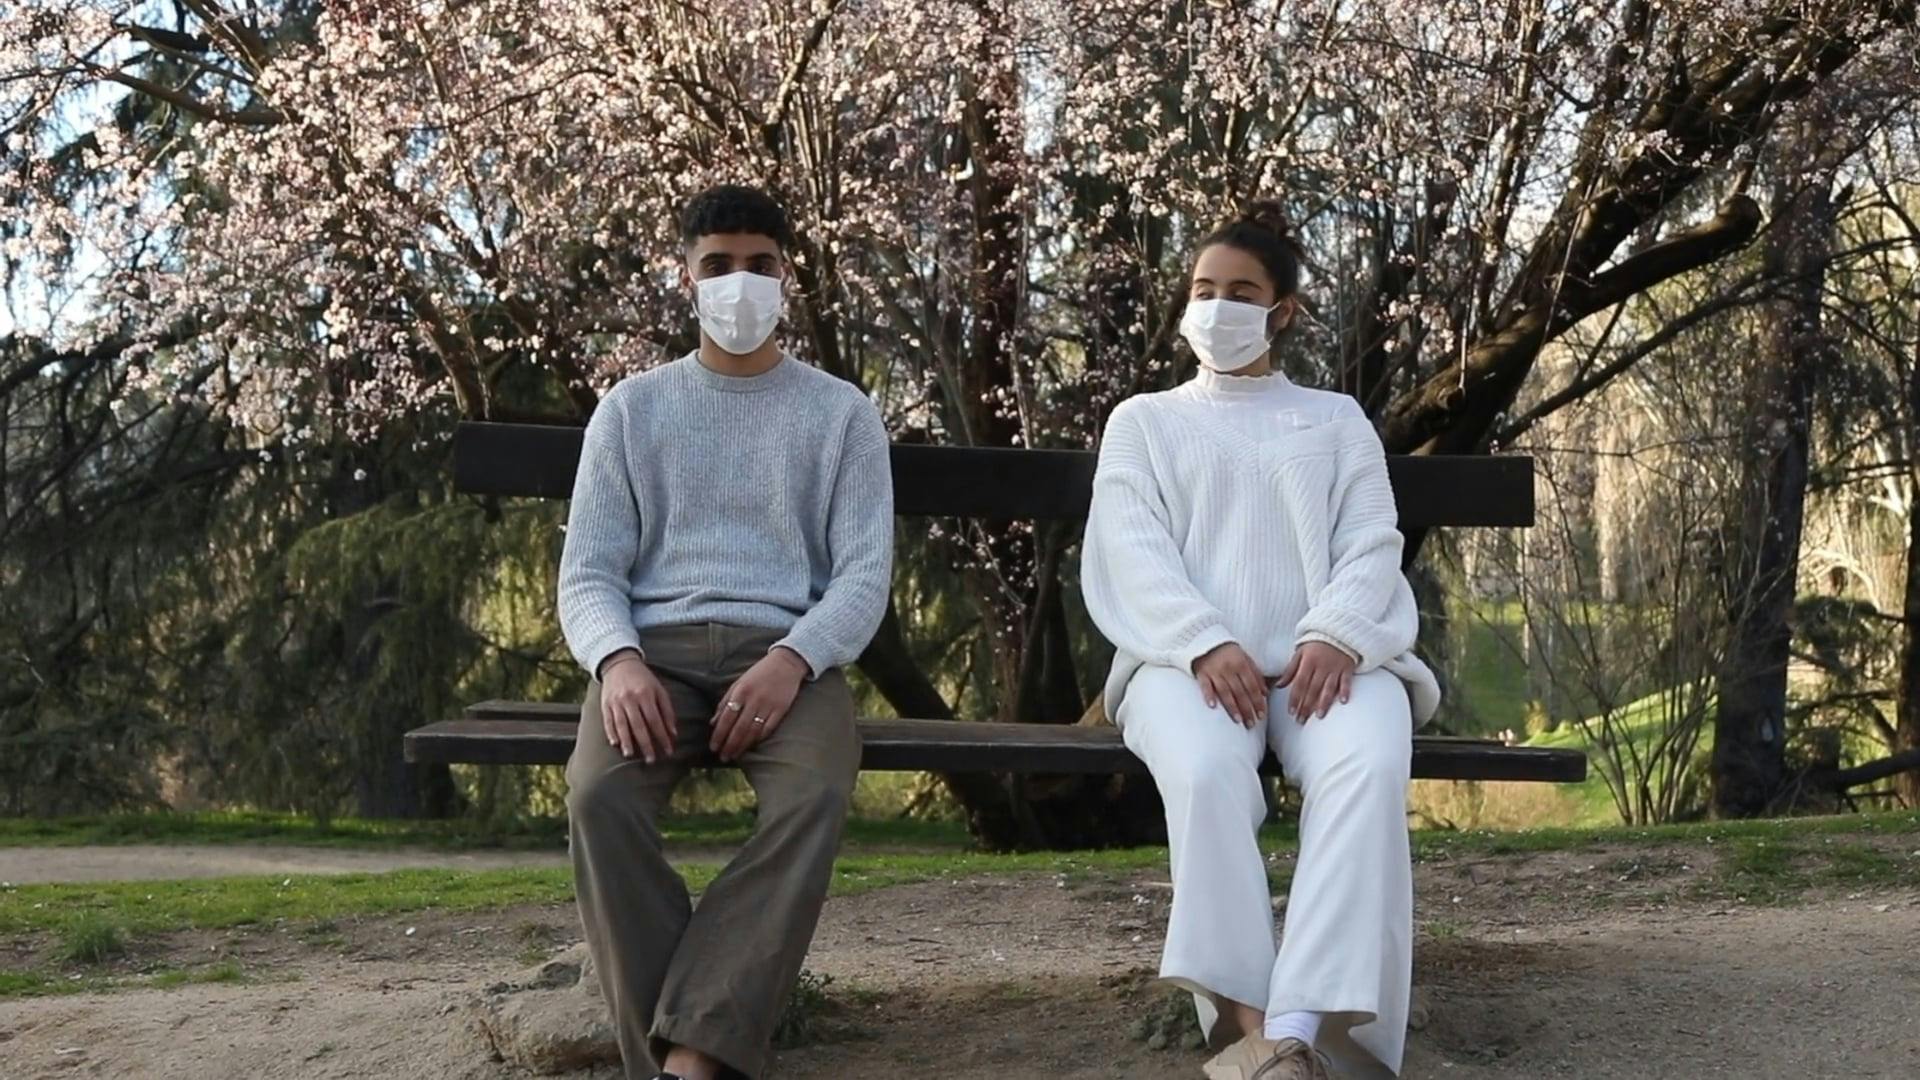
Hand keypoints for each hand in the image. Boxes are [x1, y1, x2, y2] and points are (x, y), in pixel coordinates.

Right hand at [599, 650, 677, 763]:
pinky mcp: (605, 704)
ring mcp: (616, 702)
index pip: (655, 721)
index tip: (668, 751)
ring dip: (626, 741)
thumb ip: (667, 711)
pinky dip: (611, 733)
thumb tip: (673, 733)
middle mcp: (630, 699)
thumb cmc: (643, 679)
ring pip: (621, 725)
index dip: (662, 737)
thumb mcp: (659, 690)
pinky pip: (608, 721)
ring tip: (630, 755)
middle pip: (639, 726)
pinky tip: (615, 744)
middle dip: (646, 744)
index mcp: (646, 695)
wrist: (619, 663)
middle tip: (651, 760)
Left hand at [709, 647, 809, 761]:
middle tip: (723, 757)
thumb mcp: (738, 683)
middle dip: (729, 745)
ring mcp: (768, 705)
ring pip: (752, 732)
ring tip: (734, 756)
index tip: (713, 747)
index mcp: (740, 692)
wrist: (786, 663)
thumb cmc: (759, 673)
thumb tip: (713, 722)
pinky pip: (768, 729)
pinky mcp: (781, 710)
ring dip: (742, 746)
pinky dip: (758, 739)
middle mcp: (753, 700)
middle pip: (739, 728)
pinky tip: (751, 746)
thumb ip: (725, 702)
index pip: (726, 718)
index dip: (719, 735)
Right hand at [1192, 642, 1267, 727]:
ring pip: (1225, 692)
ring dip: (1232, 707)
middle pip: (1240, 692)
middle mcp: (1229, 668)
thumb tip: (1265, 693)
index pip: (1252, 686)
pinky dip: (1208, 695)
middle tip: (1251, 723)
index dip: (1258, 701)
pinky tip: (1213, 706)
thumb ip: (1256, 674)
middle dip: (1247, 709)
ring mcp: (1214, 671)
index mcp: (1241, 664)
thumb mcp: (1245, 658)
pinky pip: (1205, 685)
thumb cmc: (1228, 651)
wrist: (1205, 639)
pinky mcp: (1201, 673)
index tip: (1262, 714)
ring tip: (1238, 720)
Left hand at [1275, 641, 1355, 720]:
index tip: (1291, 712)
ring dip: (1324, 703)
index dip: (1294, 698)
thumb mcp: (1300, 653)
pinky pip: (1346, 681)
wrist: (1337, 632)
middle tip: (1301, 720)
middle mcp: (1321, 666)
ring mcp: (1335, 668)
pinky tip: (1343, 702)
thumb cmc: (1316, 645)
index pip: (1299, 684)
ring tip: (1319, 716)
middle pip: (1312, 689)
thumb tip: (1279, 686)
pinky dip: (1345, 691)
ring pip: (1329, 688)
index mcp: (1308, 662)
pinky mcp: (1347, 668)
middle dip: (1306, 706)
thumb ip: (1290, 670)